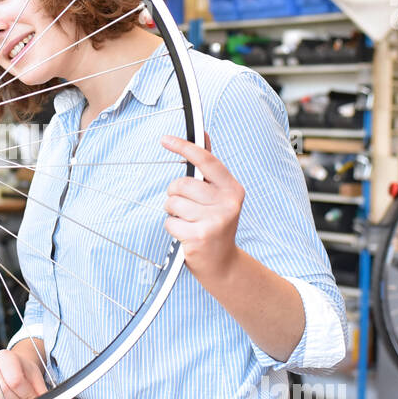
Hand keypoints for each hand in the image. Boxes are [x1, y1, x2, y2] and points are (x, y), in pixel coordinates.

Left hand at [160, 132, 244, 282]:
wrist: (222, 263)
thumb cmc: (215, 225)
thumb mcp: (218, 196)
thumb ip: (210, 169)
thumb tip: (203, 135)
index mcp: (232, 189)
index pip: (206, 160)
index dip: (184, 147)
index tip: (165, 140)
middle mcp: (227, 203)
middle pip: (181, 184)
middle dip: (175, 194)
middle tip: (187, 207)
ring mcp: (214, 220)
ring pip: (173, 203)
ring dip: (173, 213)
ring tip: (188, 222)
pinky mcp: (199, 236)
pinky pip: (170, 222)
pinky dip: (172, 228)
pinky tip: (186, 234)